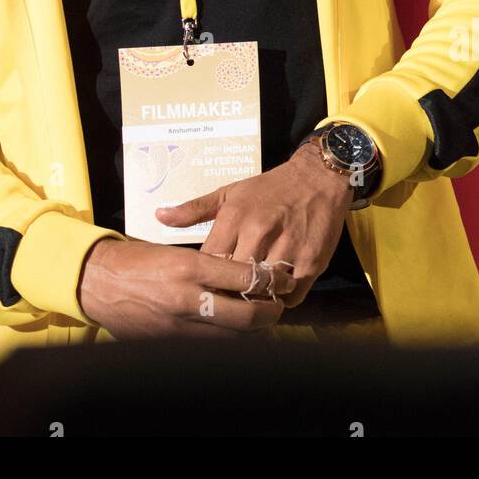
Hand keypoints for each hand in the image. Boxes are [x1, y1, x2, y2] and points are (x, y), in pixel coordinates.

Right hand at [77, 237, 298, 338]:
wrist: (97, 281)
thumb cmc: (137, 259)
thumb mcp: (175, 252)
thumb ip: (209, 265)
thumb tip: (244, 276)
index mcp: (189, 266)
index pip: (244, 276)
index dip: (269, 280)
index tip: (280, 279)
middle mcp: (187, 298)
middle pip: (245, 315)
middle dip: (269, 313)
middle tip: (277, 305)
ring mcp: (178, 327)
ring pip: (232, 338)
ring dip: (253, 332)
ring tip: (261, 321)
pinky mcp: (168, 345)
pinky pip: (209, 348)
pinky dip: (226, 342)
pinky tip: (233, 334)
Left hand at [154, 140, 354, 309]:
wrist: (318, 178)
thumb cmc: (269, 189)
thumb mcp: (230, 193)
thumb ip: (194, 210)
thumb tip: (159, 216)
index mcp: (235, 217)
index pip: (210, 262)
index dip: (206, 279)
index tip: (204, 286)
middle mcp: (259, 232)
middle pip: (235, 280)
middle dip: (230, 293)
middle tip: (227, 300)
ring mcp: (287, 247)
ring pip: (263, 292)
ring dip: (258, 299)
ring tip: (252, 300)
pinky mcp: (311, 262)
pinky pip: (291, 297)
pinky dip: (283, 299)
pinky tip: (278, 291)